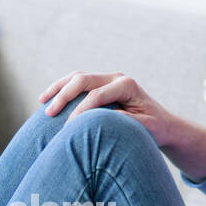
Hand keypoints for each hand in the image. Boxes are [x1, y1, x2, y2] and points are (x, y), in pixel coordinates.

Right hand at [38, 71, 176, 145]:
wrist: (163, 124)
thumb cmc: (155, 128)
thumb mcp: (144, 127)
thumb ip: (124, 121)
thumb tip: (100, 120)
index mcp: (126, 85)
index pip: (96, 95)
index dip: (80, 111)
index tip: (68, 127)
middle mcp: (116, 78)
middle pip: (82, 80)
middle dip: (64, 95)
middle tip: (49, 113)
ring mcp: (107, 79)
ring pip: (77, 77)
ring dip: (58, 88)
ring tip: (42, 102)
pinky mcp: (101, 85)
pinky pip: (78, 83)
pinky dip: (62, 89)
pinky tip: (49, 99)